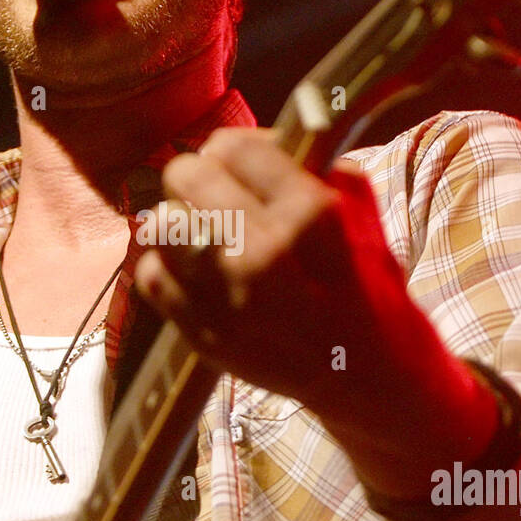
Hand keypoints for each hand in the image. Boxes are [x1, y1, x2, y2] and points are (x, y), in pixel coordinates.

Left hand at [132, 128, 424, 425]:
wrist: (368, 382)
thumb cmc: (369, 293)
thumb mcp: (365, 218)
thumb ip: (317, 168)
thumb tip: (271, 138)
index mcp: (310, 216)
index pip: (232, 146)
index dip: (237, 150)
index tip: (245, 163)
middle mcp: (263, 254)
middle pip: (184, 176)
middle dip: (201, 177)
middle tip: (217, 193)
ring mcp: (227, 299)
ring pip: (160, 224)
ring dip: (181, 222)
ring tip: (205, 234)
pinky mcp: (202, 334)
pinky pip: (151, 275)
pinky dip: (170, 269)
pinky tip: (197, 273)